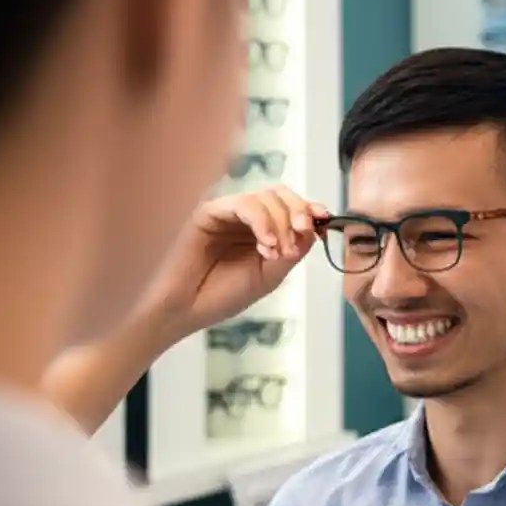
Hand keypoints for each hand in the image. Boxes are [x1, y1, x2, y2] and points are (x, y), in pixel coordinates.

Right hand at [132, 184, 327, 345]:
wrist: (179, 311)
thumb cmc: (218, 297)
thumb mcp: (267, 277)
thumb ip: (291, 252)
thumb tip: (313, 227)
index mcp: (260, 232)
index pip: (290, 208)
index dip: (310, 209)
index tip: (326, 220)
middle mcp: (244, 218)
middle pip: (282, 194)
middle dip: (300, 211)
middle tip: (304, 233)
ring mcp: (226, 213)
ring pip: (266, 196)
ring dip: (282, 222)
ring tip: (276, 253)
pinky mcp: (208, 211)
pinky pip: (244, 203)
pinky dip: (262, 220)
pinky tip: (266, 244)